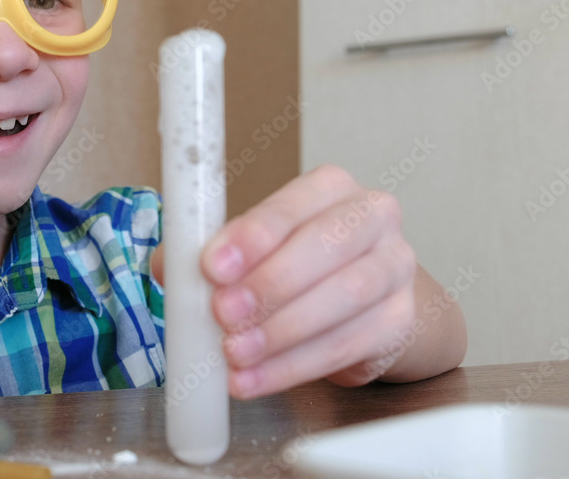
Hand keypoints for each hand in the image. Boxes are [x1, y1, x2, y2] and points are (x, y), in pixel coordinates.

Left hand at [201, 165, 420, 397]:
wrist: (368, 302)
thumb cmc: (302, 264)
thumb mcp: (257, 249)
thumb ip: (209, 253)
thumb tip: (169, 269)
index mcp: (330, 189)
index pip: (292, 205)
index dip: (253, 236)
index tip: (213, 266)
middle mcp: (371, 219)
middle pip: (327, 246)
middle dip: (269, 283)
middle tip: (224, 314)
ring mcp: (394, 268)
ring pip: (344, 297)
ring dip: (281, 331)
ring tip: (234, 353)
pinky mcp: (399, 320)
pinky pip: (348, 345)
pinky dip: (294, 367)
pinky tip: (255, 379)